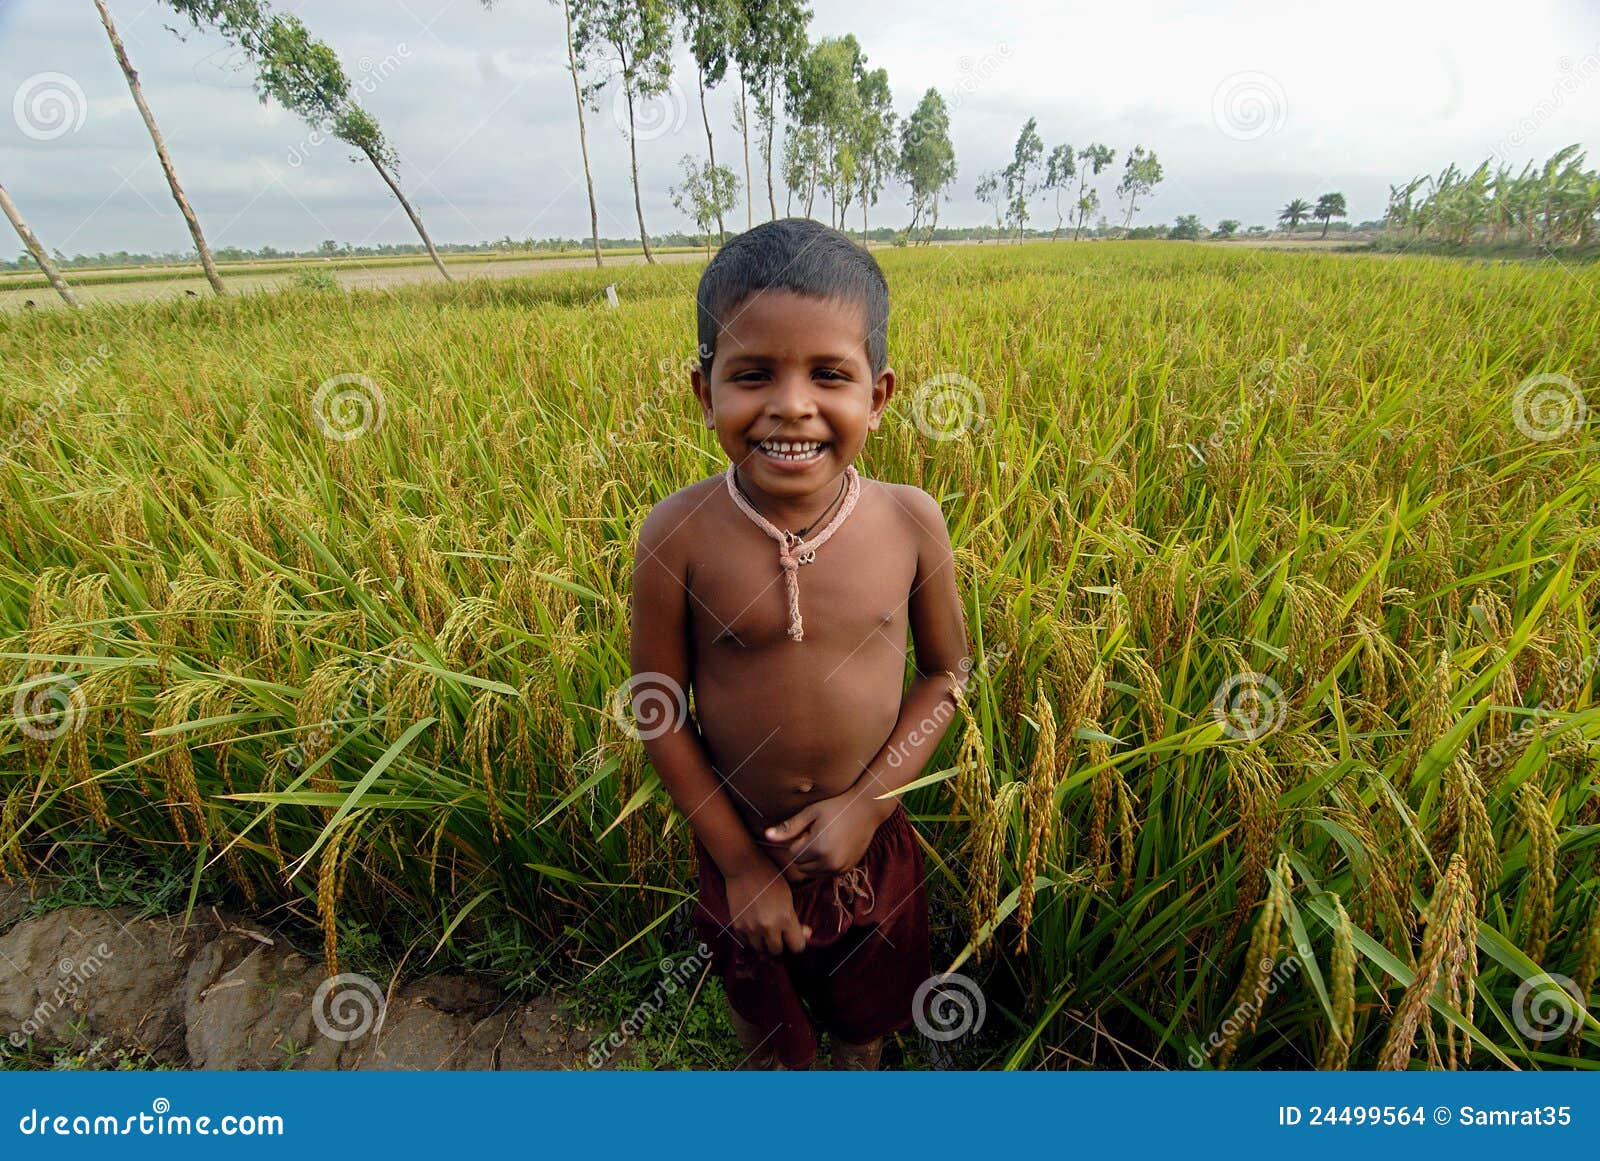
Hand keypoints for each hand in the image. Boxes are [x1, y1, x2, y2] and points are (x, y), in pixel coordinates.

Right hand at [725, 862, 811, 956]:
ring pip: (760, 950)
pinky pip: (746, 943)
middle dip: (780, 944)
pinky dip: (751, 938)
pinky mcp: (737, 926)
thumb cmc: (770, 878)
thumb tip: (806, 934)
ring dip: (764, 943)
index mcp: (785, 918)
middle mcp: (768, 927)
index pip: (797, 947)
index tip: (795, 937)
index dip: (797, 942)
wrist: (744, 867)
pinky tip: (754, 926)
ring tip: (766, 930)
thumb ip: (795, 919)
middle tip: (779, 934)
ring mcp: (751, 928)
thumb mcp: (788, 897)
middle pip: (777, 951)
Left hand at [763, 794, 883, 881]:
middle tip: (816, 834)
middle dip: (803, 852)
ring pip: (812, 872)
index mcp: (818, 848)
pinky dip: (824, 864)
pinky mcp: (847, 870)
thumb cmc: (836, 807)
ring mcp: (839, 868)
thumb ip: (789, 827)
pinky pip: (826, 873)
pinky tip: (833, 846)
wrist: (866, 809)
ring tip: (824, 840)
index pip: (793, 854)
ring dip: (812, 860)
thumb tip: (767, 836)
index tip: (809, 828)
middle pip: (801, 866)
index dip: (798, 840)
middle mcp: (829, 862)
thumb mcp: (811, 813)